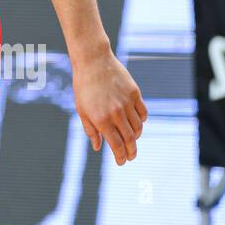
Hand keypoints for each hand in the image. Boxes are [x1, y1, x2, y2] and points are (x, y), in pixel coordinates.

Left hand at [72, 49, 146, 164]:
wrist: (93, 61)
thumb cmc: (84, 86)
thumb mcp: (82, 109)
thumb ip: (91, 130)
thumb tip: (98, 147)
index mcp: (101, 119)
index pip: (116, 145)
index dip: (120, 157)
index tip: (121, 162)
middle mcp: (116, 113)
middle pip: (130, 140)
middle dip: (131, 152)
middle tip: (131, 157)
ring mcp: (127, 103)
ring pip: (138, 127)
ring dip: (136, 137)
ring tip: (131, 139)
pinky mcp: (135, 94)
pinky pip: (143, 113)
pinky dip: (141, 121)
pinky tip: (136, 123)